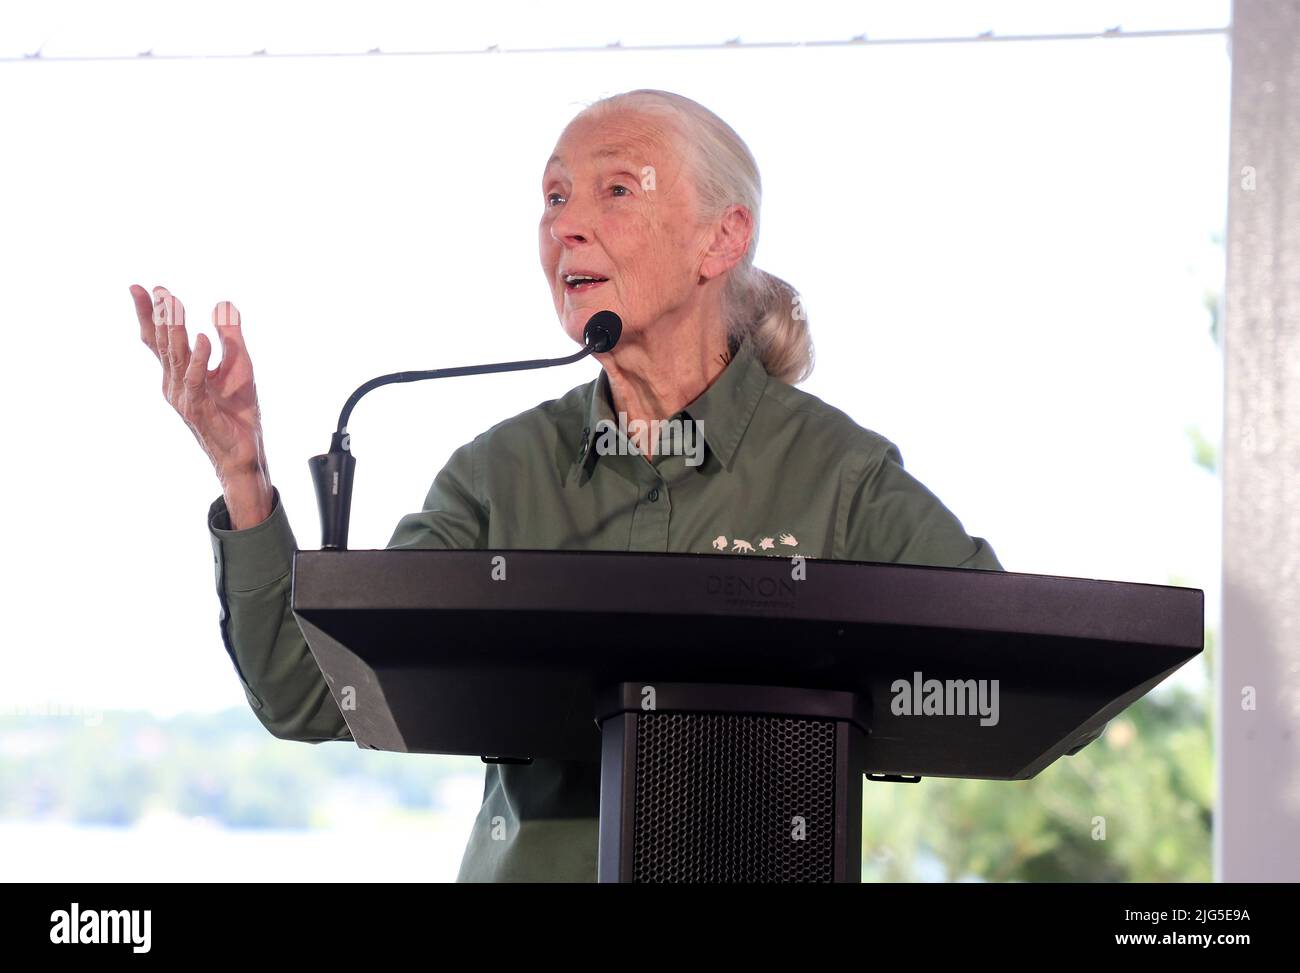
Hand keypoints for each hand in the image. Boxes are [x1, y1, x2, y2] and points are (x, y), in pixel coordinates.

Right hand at [131, 283, 268, 484]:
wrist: (244, 449)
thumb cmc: (238, 410)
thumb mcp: (237, 364)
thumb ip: (229, 336)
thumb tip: (222, 305)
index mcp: (179, 373)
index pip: (159, 339)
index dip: (150, 314)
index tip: (143, 288)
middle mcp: (174, 383)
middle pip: (162, 344)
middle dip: (161, 316)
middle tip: (159, 290)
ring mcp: (182, 397)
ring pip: (175, 358)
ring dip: (175, 330)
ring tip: (174, 304)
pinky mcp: (197, 409)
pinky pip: (195, 379)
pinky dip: (198, 359)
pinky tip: (202, 338)